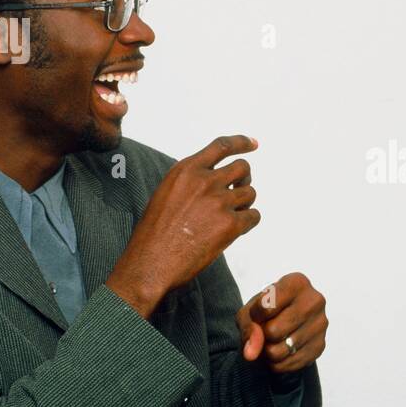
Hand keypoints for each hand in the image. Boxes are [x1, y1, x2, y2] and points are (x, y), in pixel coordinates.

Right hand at [107, 135, 259, 316]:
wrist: (151, 263)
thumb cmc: (154, 234)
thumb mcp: (166, 194)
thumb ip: (191, 182)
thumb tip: (217, 181)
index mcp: (186, 170)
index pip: (221, 146)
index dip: (241, 142)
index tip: (254, 144)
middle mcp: (205, 180)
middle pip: (242, 168)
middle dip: (244, 179)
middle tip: (238, 192)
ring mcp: (219, 201)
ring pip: (250, 193)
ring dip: (244, 204)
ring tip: (228, 217)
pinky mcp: (230, 224)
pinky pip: (254, 216)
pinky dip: (248, 223)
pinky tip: (234, 231)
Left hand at [236, 272, 327, 373]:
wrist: (286, 320)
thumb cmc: (266, 310)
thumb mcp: (250, 311)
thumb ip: (247, 327)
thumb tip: (252, 353)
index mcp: (297, 283)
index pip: (266, 307)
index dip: (255, 316)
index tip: (260, 312)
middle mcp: (314, 300)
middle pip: (274, 331)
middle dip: (263, 335)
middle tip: (266, 329)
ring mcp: (320, 324)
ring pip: (279, 351)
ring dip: (268, 351)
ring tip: (272, 341)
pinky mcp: (320, 346)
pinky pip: (288, 364)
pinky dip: (277, 363)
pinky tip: (280, 351)